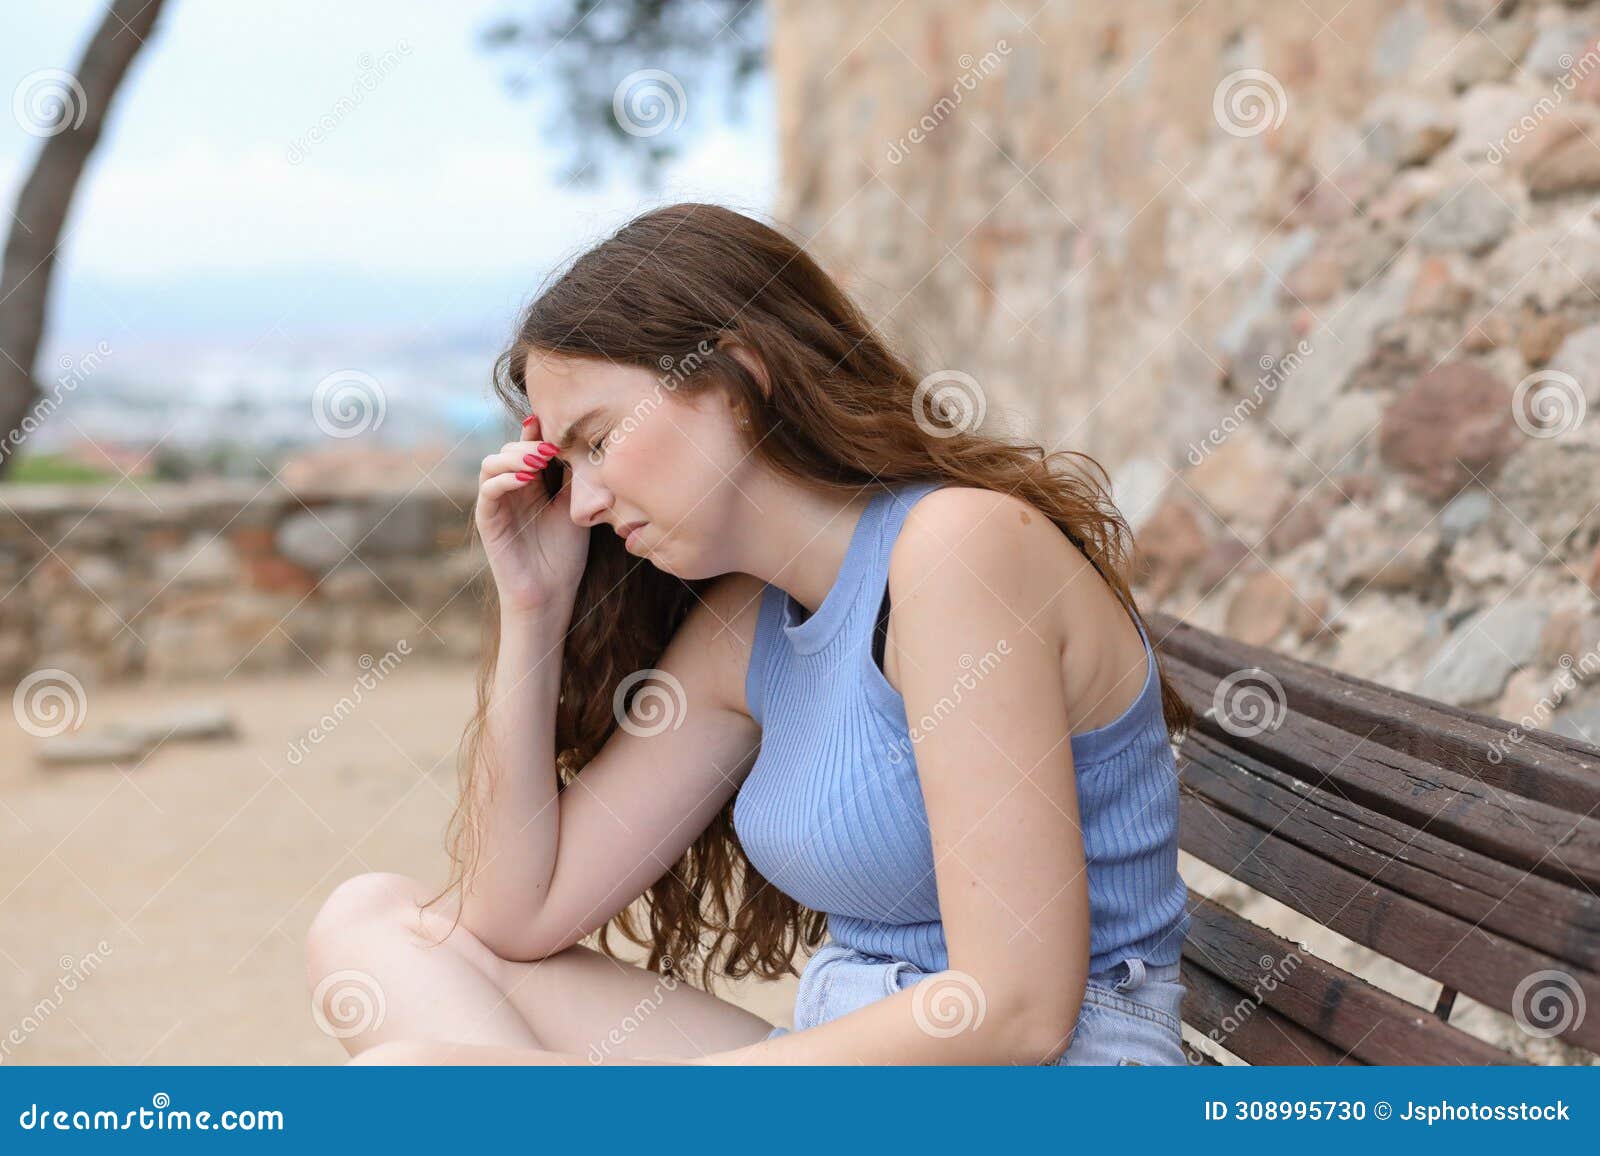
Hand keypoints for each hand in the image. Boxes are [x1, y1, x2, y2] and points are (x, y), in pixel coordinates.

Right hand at [474, 413, 591, 616]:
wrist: (552, 593)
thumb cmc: (566, 554)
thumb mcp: (575, 507)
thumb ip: (572, 476)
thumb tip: (581, 441)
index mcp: (532, 484)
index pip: (529, 448)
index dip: (538, 434)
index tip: (555, 423)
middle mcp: (511, 490)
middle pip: (508, 450)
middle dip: (528, 444)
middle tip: (551, 448)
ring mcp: (497, 503)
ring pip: (492, 464)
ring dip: (513, 456)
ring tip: (539, 460)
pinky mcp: (487, 520)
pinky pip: (487, 490)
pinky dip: (504, 478)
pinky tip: (525, 477)